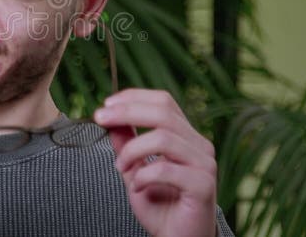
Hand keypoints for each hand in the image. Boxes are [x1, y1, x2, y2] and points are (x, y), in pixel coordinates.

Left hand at [94, 89, 216, 236]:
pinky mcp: (203, 185)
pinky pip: (167, 169)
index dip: (133, 97)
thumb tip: (110, 118)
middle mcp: (199, 146)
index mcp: (186, 137)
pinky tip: (136, 186)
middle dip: (127, 111)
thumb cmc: (160, 208)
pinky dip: (143, 175)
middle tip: (100, 119)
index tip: (105, 105)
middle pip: (163, 112)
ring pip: (163, 138)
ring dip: (132, 150)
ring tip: (120, 166)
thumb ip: (125, 144)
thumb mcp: (134, 170)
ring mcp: (204, 164)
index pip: (164, 101)